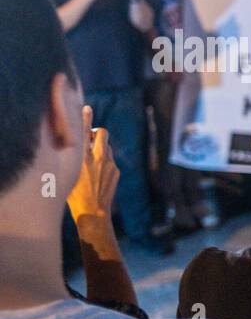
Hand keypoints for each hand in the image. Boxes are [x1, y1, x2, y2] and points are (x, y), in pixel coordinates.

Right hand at [66, 106, 118, 223]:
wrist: (93, 211)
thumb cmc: (73, 194)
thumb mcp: (66, 173)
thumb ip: (70, 157)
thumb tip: (71, 144)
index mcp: (81, 157)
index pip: (83, 131)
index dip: (85, 117)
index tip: (87, 108)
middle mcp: (97, 157)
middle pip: (102, 133)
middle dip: (97, 132)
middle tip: (90, 138)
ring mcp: (109, 164)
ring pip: (106, 146)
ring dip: (100, 147)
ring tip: (91, 160)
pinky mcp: (116, 170)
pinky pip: (110, 159)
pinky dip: (105, 161)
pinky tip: (98, 173)